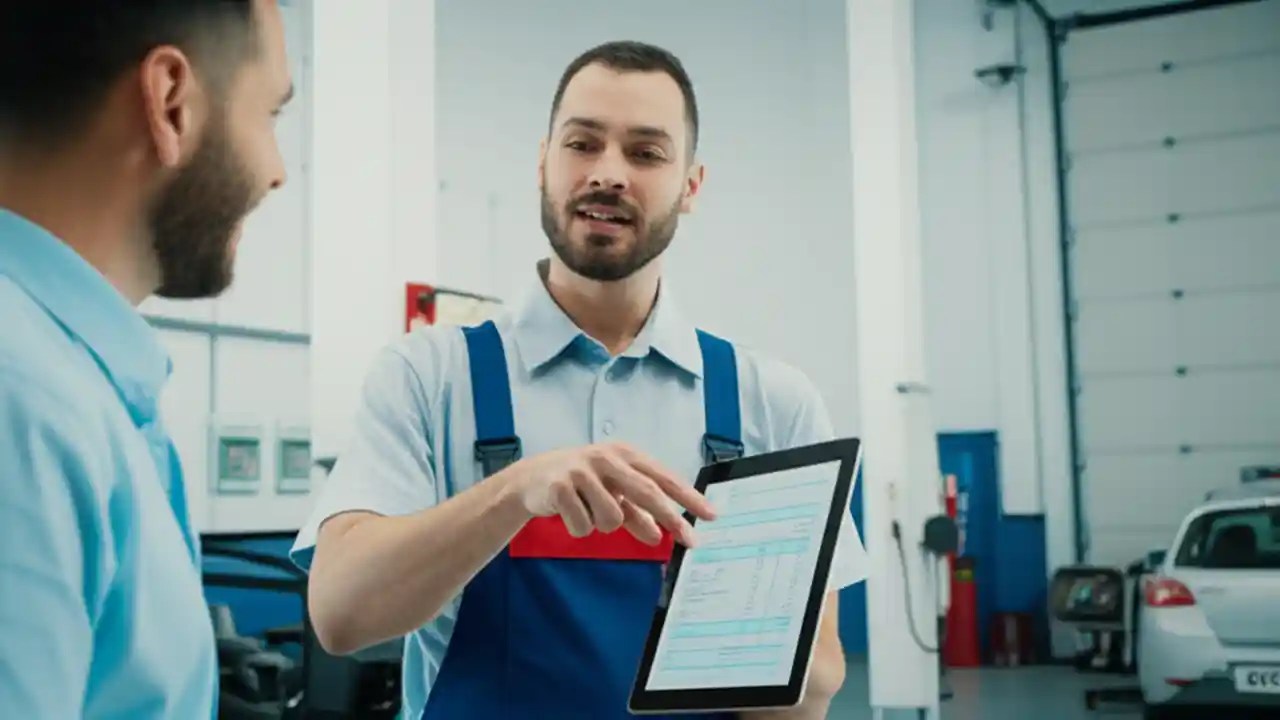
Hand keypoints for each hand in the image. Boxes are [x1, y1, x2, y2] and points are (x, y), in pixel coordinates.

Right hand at [508, 441, 715, 546]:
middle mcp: (606, 458)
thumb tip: (660, 536)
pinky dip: (579, 528)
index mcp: (624, 455)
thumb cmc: (582, 483)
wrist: (531, 479)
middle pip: (647, 492)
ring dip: (603, 525)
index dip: (688, 497)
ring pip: (612, 518)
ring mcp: (582, 471)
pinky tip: (568, 514)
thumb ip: (638, 513)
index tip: (711, 515)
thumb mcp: (613, 493)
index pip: (663, 477)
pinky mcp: (560, 488)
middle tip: (689, 540)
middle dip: (670, 518)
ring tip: (588, 512)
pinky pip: (584, 527)